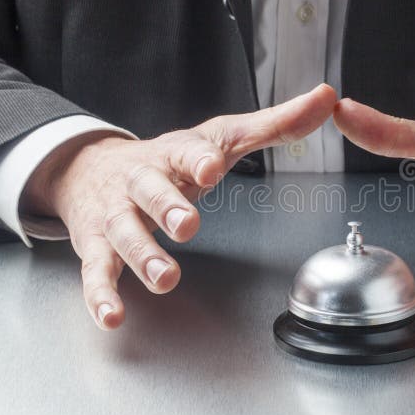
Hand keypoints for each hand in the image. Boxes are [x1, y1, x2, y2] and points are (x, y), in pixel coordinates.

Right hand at [23, 84, 337, 328]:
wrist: (90, 168)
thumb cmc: (166, 158)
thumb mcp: (219, 139)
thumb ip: (273, 126)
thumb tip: (324, 98)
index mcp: (172, 154)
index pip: (185, 152)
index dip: (197, 159)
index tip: (209, 166)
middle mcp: (139, 182)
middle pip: (149, 192)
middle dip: (167, 208)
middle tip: (188, 225)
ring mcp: (115, 215)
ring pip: (124, 234)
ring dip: (143, 256)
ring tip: (165, 278)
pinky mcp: (97, 247)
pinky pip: (97, 271)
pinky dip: (101, 295)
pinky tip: (113, 315)